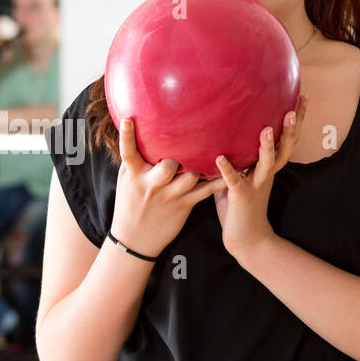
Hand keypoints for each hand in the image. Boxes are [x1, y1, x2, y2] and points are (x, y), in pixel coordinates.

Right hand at [109, 116, 226, 258]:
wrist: (135, 240)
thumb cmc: (130, 205)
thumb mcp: (126, 181)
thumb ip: (134, 160)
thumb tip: (137, 133)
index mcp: (134, 176)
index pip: (127, 153)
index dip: (126, 136)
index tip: (129, 120)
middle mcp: (151, 185)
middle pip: (167, 167)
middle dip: (176, 157)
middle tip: (185, 145)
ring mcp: (169, 196)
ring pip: (191, 176)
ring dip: (202, 163)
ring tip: (217, 147)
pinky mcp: (184, 205)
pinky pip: (205, 190)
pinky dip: (219, 179)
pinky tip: (233, 169)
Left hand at [213, 95, 307, 266]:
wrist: (246, 239)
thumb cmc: (239, 205)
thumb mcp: (238, 175)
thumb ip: (235, 155)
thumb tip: (220, 131)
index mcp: (268, 167)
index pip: (286, 139)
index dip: (296, 120)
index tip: (302, 97)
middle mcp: (266, 174)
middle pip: (285, 148)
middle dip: (291, 129)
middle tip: (295, 108)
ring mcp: (256, 185)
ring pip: (267, 163)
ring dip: (268, 147)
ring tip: (267, 129)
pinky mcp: (241, 197)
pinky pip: (235, 182)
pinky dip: (228, 170)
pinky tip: (219, 158)